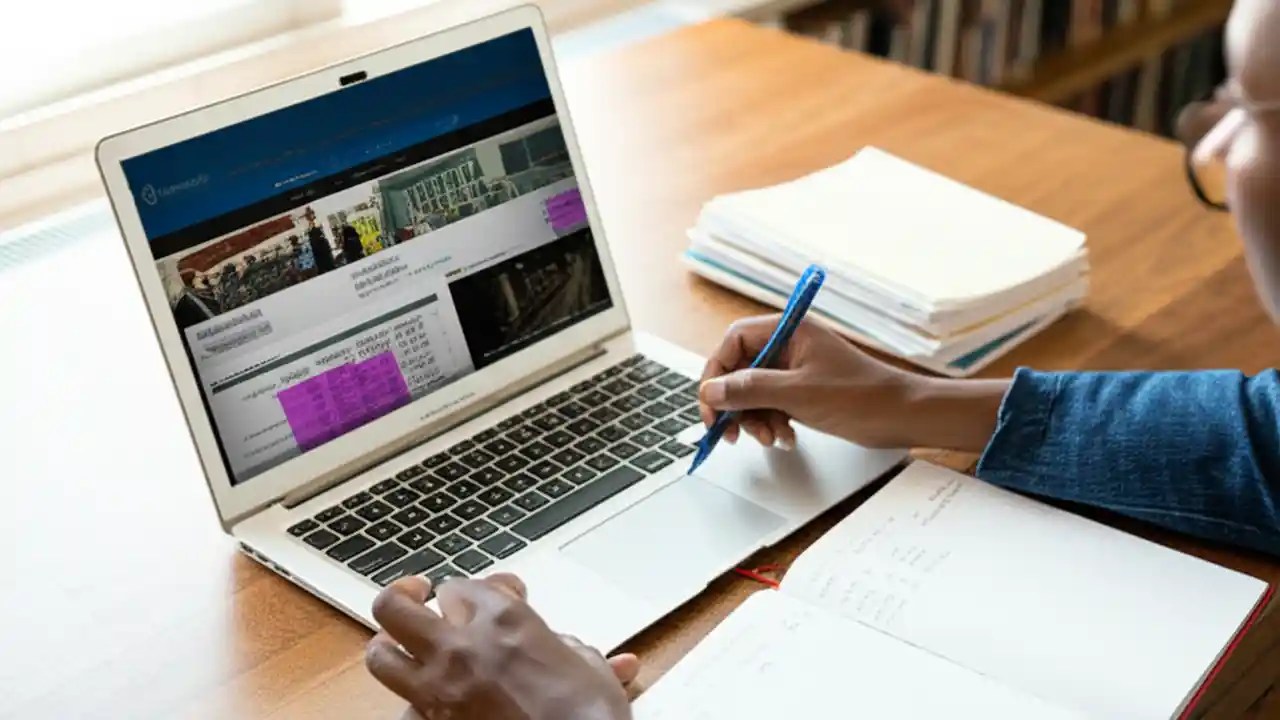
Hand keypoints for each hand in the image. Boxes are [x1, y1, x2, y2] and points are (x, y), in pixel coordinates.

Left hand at [366, 574, 638, 719]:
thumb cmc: (588, 715)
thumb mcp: (589, 667)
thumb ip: (566, 646)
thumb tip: (563, 647)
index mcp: (503, 619)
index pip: (463, 584)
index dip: (482, 587)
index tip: (499, 592)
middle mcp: (461, 646)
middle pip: (398, 604)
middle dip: (405, 595)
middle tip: (418, 595)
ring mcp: (439, 689)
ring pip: (381, 654)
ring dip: (390, 645)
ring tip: (401, 642)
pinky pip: (403, 710)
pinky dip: (412, 706)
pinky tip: (427, 704)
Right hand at [698, 315, 1007, 451]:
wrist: (903, 416)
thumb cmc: (862, 397)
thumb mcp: (798, 394)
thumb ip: (750, 390)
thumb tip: (712, 390)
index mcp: (789, 331)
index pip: (734, 342)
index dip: (717, 372)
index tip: (712, 403)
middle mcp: (789, 345)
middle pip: (739, 368)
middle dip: (733, 402)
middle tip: (730, 431)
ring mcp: (795, 369)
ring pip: (752, 391)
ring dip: (752, 417)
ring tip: (768, 437)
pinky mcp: (802, 391)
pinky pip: (770, 404)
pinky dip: (770, 422)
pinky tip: (783, 438)